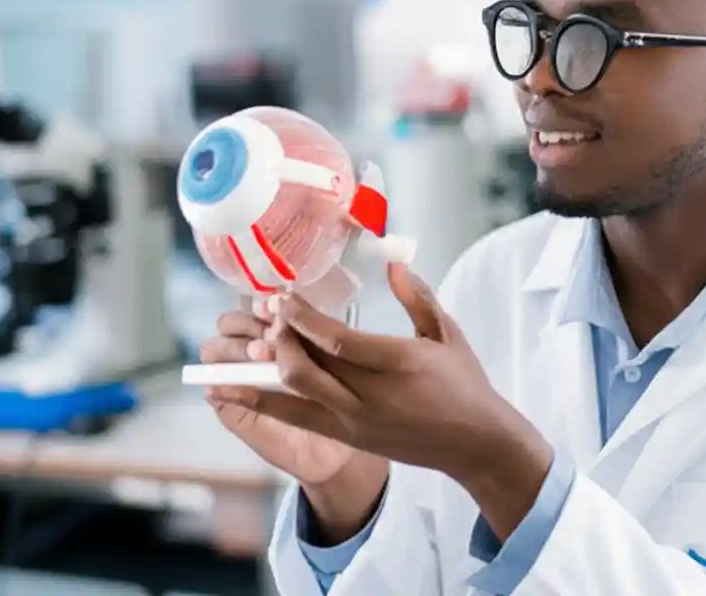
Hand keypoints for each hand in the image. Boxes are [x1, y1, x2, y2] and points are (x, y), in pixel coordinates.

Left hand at [221, 263, 553, 540]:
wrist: (473, 443)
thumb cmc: (464, 382)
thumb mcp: (447, 333)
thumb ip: (418, 297)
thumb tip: (394, 263)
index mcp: (398, 362)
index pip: (337, 339)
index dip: (302, 317)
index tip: (282, 297)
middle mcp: (371, 396)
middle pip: (306, 366)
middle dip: (278, 336)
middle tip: (266, 311)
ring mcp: (356, 421)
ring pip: (294, 394)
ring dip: (265, 367)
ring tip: (247, 344)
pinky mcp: (348, 437)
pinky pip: (295, 418)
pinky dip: (261, 401)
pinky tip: (231, 388)